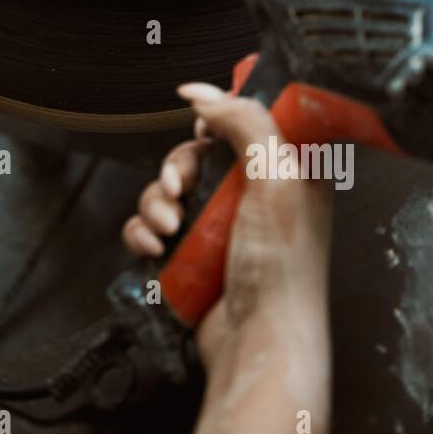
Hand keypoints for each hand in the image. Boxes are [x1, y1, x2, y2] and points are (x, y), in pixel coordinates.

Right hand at [123, 82, 332, 373]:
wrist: (256, 341)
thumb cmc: (282, 271)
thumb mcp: (275, 179)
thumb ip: (245, 124)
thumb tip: (206, 93)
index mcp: (288, 173)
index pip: (249, 122)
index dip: (220, 120)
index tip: (203, 131)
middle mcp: (254, 196)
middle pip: (197, 155)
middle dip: (176, 169)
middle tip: (179, 188)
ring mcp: (220, 226)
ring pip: (168, 189)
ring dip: (156, 203)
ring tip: (168, 229)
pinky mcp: (192, 253)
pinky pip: (152, 226)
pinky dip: (144, 232)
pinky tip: (153, 246)